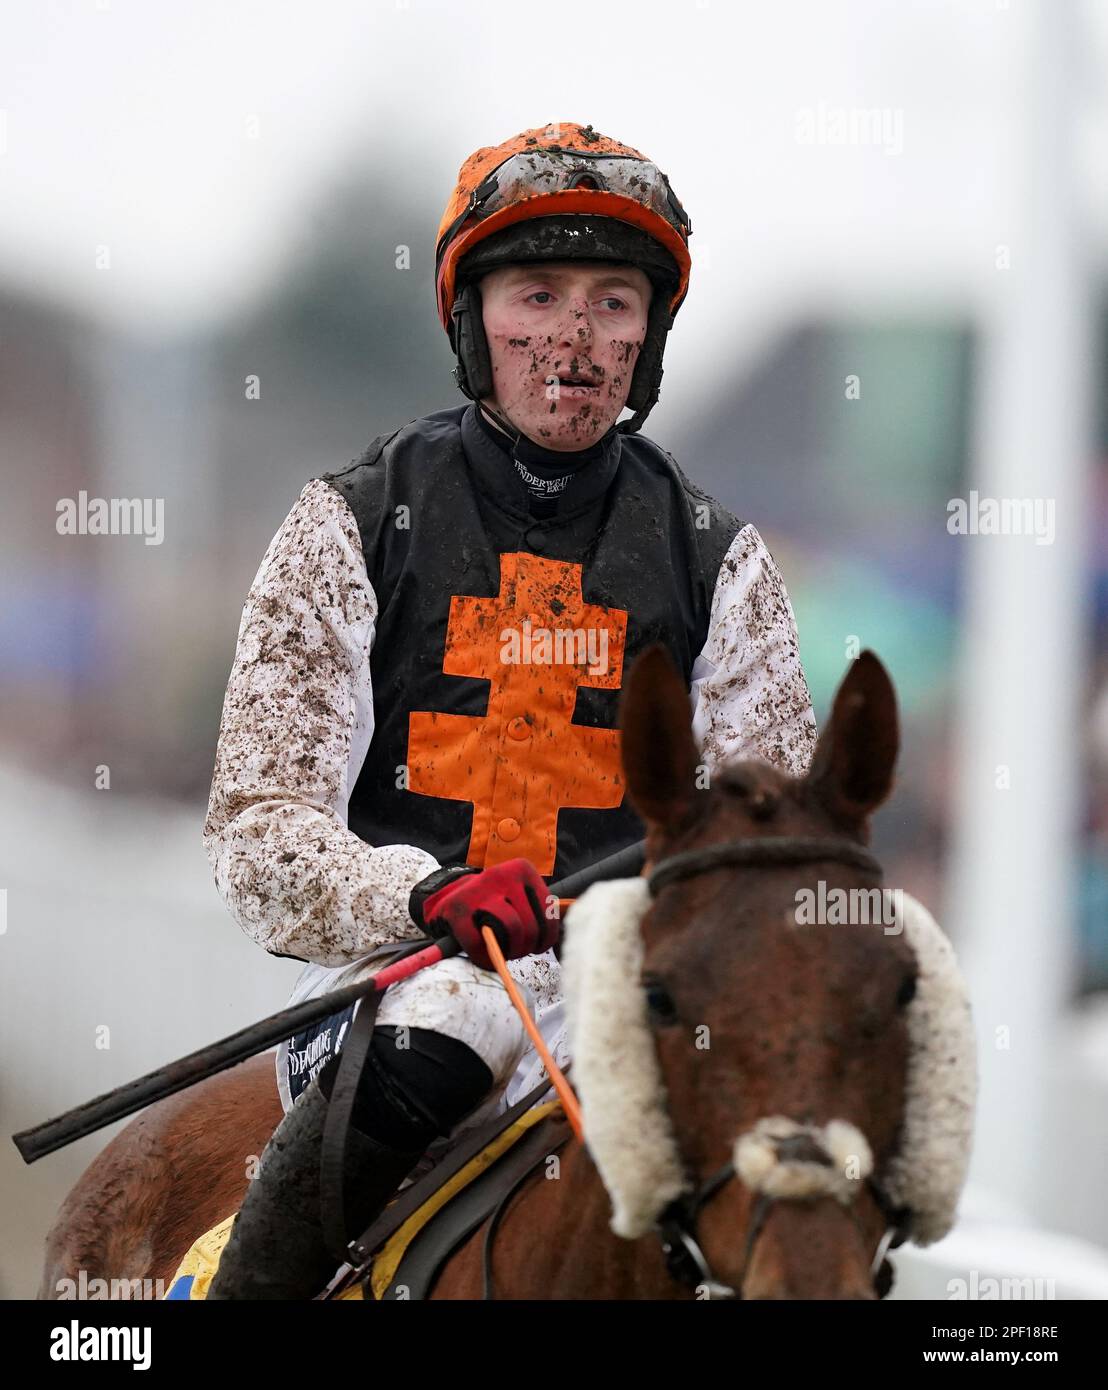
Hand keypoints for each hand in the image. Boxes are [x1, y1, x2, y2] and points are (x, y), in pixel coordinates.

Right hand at [421, 858, 559, 971]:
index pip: (549, 912)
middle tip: (517, 950)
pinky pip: (481, 945)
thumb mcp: (517, 894)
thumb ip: (539, 908)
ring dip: (510, 952)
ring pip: (512, 931)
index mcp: (522, 870)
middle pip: (531, 926)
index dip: (547, 937)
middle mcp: (502, 874)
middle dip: (526, 947)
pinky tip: (483, 955)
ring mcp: (479, 890)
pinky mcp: (459, 908)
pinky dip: (485, 958)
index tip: (538, 945)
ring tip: (503, 951)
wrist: (448, 895)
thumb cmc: (492, 902)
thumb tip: (566, 924)